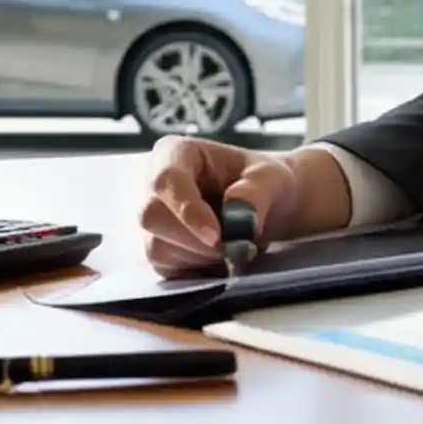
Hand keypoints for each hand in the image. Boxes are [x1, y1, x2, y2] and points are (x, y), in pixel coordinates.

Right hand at [140, 136, 349, 276]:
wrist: (269, 207)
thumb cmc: (265, 183)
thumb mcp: (271, 179)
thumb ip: (255, 192)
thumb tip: (238, 214)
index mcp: (176, 153)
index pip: (166, 180)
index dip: (187, 210)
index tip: (216, 236)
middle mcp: (155, 184)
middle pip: (151, 217)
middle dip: (195, 240)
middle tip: (236, 246)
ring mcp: (154, 218)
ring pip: (157, 247)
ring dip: (201, 257)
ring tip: (235, 247)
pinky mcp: (159, 248)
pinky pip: (166, 268)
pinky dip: (197, 271)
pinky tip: (221, 260)